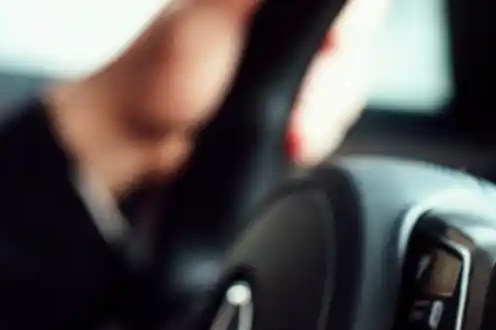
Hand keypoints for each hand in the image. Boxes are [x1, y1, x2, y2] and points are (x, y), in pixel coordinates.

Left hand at [47, 0, 386, 200]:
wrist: (140, 146)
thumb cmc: (156, 76)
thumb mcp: (204, 22)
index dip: (353, 17)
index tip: (336, 42)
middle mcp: (286, 17)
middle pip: (354, 33)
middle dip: (335, 76)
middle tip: (308, 101)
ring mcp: (297, 62)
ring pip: (351, 76)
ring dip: (328, 110)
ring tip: (295, 133)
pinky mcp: (300, 103)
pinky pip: (337, 114)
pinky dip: (321, 133)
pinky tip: (295, 141)